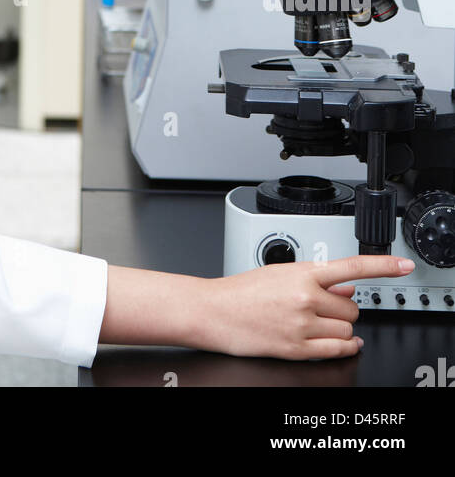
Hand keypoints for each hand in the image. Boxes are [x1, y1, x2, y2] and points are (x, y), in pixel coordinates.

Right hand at [194, 254, 414, 360]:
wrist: (214, 311)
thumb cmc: (242, 291)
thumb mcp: (279, 272)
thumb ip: (315, 279)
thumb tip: (345, 288)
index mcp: (302, 273)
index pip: (351, 267)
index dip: (382, 266)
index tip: (402, 265)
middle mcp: (305, 298)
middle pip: (351, 309)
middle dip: (343, 310)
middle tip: (327, 308)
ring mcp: (302, 325)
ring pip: (347, 331)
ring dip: (341, 329)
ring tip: (322, 324)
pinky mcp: (296, 349)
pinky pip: (337, 351)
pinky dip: (346, 348)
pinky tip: (344, 344)